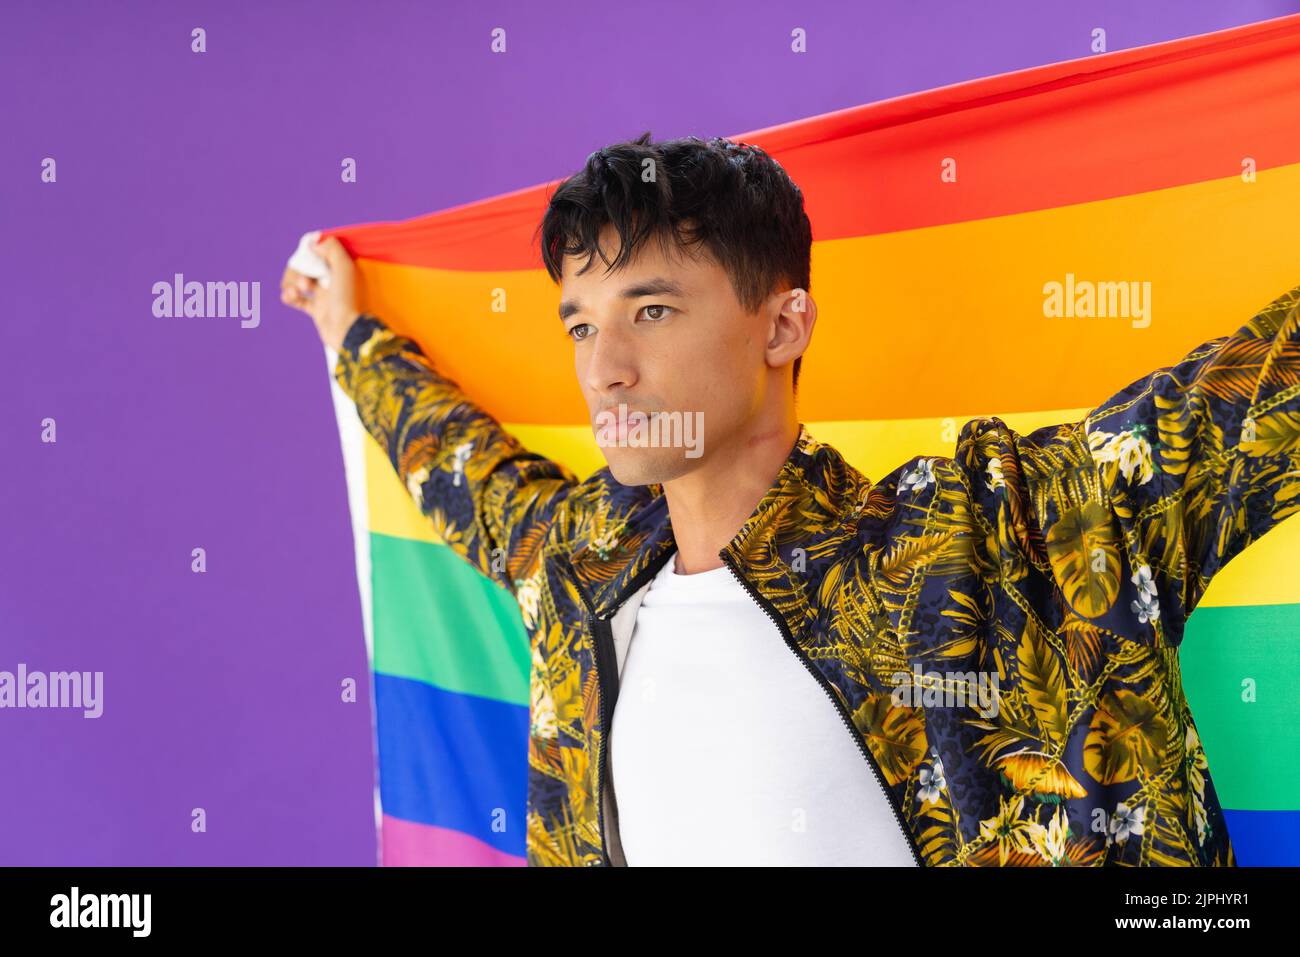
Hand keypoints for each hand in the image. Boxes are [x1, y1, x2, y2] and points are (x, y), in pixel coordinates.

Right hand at [280, 235, 362, 351]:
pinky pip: (297, 299)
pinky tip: (289, 297)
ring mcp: (325, 295)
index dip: (311, 251)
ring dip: (292, 283)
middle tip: (305, 283)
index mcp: (342, 268)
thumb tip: (314, 243)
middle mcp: (334, 279)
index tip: (307, 253)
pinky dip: (289, 296)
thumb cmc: (347, 299)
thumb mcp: (344, 267)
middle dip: (299, 270)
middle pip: (308, 266)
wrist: (346, 331)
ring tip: (296, 292)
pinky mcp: (317, 310)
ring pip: (300, 280)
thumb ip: (332, 248)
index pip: (322, 251)